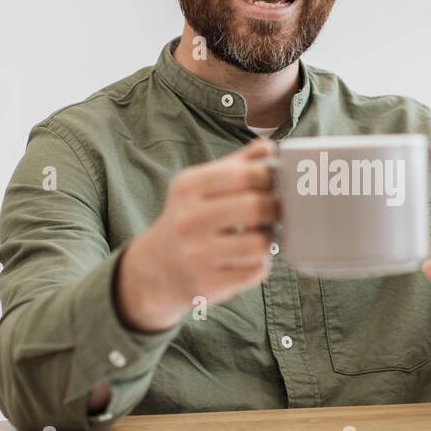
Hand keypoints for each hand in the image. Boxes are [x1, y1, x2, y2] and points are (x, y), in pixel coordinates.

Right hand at [117, 137, 276, 331]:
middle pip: (255, 207)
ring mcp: (196, 254)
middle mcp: (188, 220)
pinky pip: (256, 271)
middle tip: (274, 212)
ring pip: (260, 243)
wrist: (156, 267)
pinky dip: (259, 264)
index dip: (270, 178)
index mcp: (188, 187)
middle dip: (274, 209)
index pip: (246, 175)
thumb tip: (270, 147)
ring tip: (260, 236)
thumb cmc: (190, 218)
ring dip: (268, 240)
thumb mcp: (201, 185)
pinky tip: (246, 258)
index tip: (274, 185)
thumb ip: (237, 164)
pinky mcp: (208, 283)